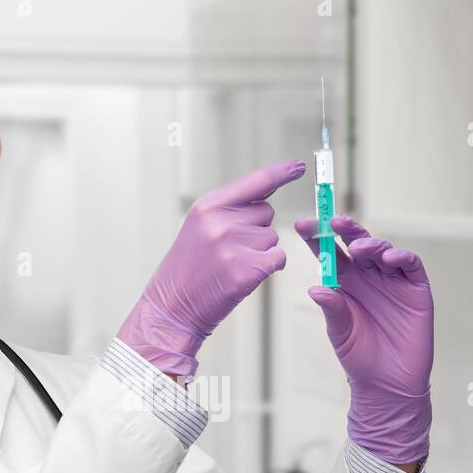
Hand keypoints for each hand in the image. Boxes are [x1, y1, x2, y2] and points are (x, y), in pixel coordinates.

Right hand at [118, 159, 306, 376]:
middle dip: (256, 229)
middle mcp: (222, 221)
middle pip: (267, 212)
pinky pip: (277, 258)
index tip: (300, 165)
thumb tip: (266, 199)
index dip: (282, 172)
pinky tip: (244, 276)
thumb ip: (230, 210)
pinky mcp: (245, 271)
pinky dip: (268, 267)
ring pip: (272, 237)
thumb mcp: (200, 227)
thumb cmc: (188, 269)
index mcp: (209, 205)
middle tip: (229, 250)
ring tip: (231, 265)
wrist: (171, 307)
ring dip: (260, 252)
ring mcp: (234, 246)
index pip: (256, 181)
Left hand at [294, 214, 432, 465]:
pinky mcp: (416, 290)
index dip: (318, 238)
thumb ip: (332, 309)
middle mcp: (369, 278)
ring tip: (359, 248)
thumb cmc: (360, 359)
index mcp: (345, 284)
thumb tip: (316, 288)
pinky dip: (401, 257)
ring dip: (371, 244)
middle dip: (345, 231)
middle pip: (357, 245)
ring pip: (383, 251)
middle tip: (332, 222)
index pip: (330, 254)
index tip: (303, 225)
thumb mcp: (340, 333)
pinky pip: (411, 266)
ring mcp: (393, 281)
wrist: (388, 386)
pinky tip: (388, 258)